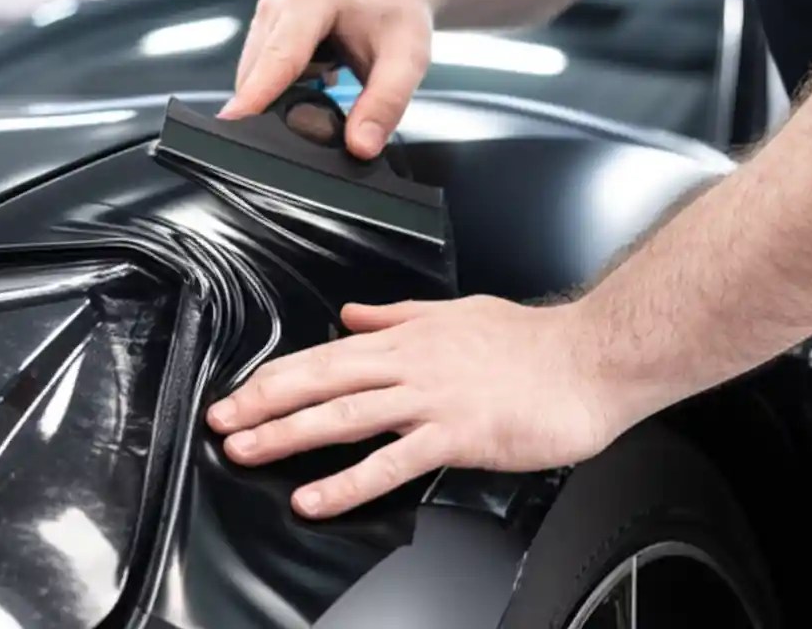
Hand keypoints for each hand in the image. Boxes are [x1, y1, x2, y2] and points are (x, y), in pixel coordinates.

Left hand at [206, 297, 632, 518]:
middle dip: (263, 403)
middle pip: (321, 382)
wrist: (590, 359)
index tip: (241, 392)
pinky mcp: (456, 435)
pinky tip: (316, 498)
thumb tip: (353, 314)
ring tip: (246, 452)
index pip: (325, 355)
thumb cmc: (533, 340)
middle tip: (221, 422)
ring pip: (344, 417)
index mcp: (407, 338)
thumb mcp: (457, 312)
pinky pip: (391, 462)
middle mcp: (410, 364)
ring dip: (288, 436)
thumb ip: (399, 315)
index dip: (277, 376)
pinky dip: (348, 482)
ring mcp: (431, 399)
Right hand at [218, 0, 435, 158]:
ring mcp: (265, 21)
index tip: (236, 122)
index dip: (257, 92)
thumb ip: (386, 103)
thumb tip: (361, 146)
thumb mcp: (408, 58)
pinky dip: (277, 96)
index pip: (278, 55)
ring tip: (317, 108)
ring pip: (251, 80)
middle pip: (256, 73)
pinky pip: (256, 78)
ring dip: (276, 104)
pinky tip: (308, 96)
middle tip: (310, 133)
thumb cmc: (396, 13)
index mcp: (311, 0)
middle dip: (272, 111)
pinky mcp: (262, 36)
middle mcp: (277, 6)